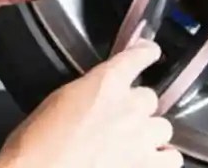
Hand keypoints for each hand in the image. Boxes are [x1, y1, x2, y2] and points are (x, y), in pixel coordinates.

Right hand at [0, 42, 180, 167]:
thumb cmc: (35, 147)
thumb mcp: (56, 103)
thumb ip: (85, 94)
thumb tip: (93, 99)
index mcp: (105, 83)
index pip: (138, 56)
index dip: (145, 53)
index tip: (149, 52)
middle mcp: (129, 106)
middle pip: (150, 98)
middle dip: (137, 109)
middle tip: (120, 120)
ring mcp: (141, 138)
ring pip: (163, 127)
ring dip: (150, 134)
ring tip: (135, 144)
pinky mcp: (146, 166)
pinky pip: (171, 158)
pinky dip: (162, 159)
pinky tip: (148, 161)